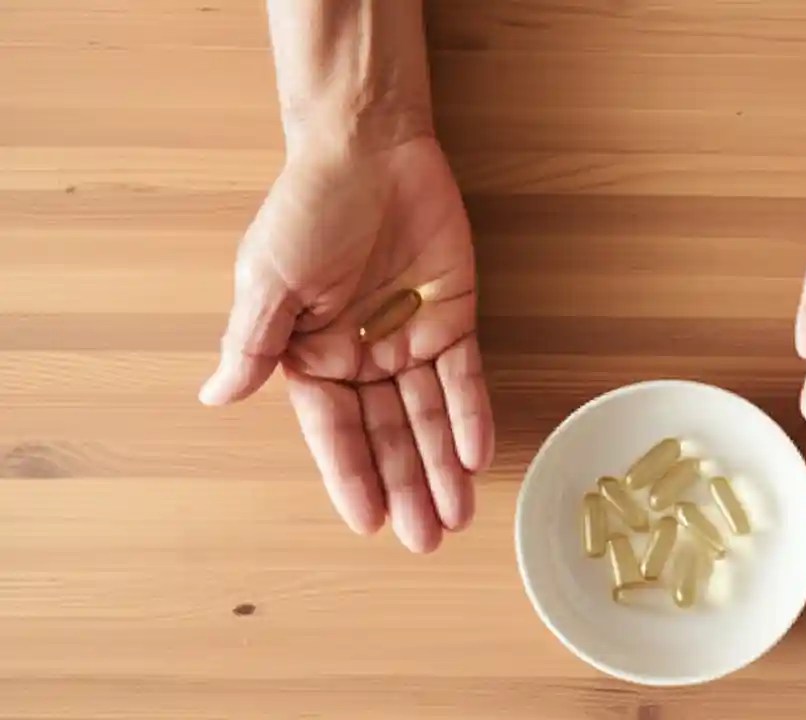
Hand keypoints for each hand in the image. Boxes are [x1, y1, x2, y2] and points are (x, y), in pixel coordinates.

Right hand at [199, 135, 492, 551]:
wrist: (368, 150)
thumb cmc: (308, 209)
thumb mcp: (269, 279)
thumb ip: (253, 344)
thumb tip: (215, 398)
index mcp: (313, 356)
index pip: (333, 431)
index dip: (351, 477)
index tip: (369, 523)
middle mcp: (362, 358)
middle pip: (387, 435)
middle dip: (407, 487)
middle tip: (425, 539)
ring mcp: (409, 341)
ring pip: (430, 417)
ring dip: (443, 466)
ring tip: (457, 515)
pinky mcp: (452, 318)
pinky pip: (464, 376)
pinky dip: (471, 414)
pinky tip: (476, 456)